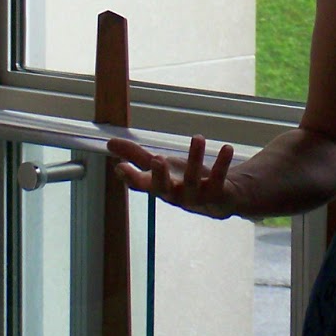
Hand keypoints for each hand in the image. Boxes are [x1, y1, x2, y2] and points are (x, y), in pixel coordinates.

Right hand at [107, 134, 241, 218]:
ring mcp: (197, 199)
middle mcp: (175, 196)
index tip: (120, 167)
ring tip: (198, 137)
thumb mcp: (160, 166)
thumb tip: (109, 143)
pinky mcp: (218, 196)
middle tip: (156, 159)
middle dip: (159, 175)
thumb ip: (136, 156)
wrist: (221, 198)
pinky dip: (222, 164)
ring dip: (195, 159)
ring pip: (193, 181)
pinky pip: (219, 181)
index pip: (141, 185)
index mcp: (159, 188)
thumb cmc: (184, 181)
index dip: (130, 178)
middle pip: (164, 189)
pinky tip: (226, 148)